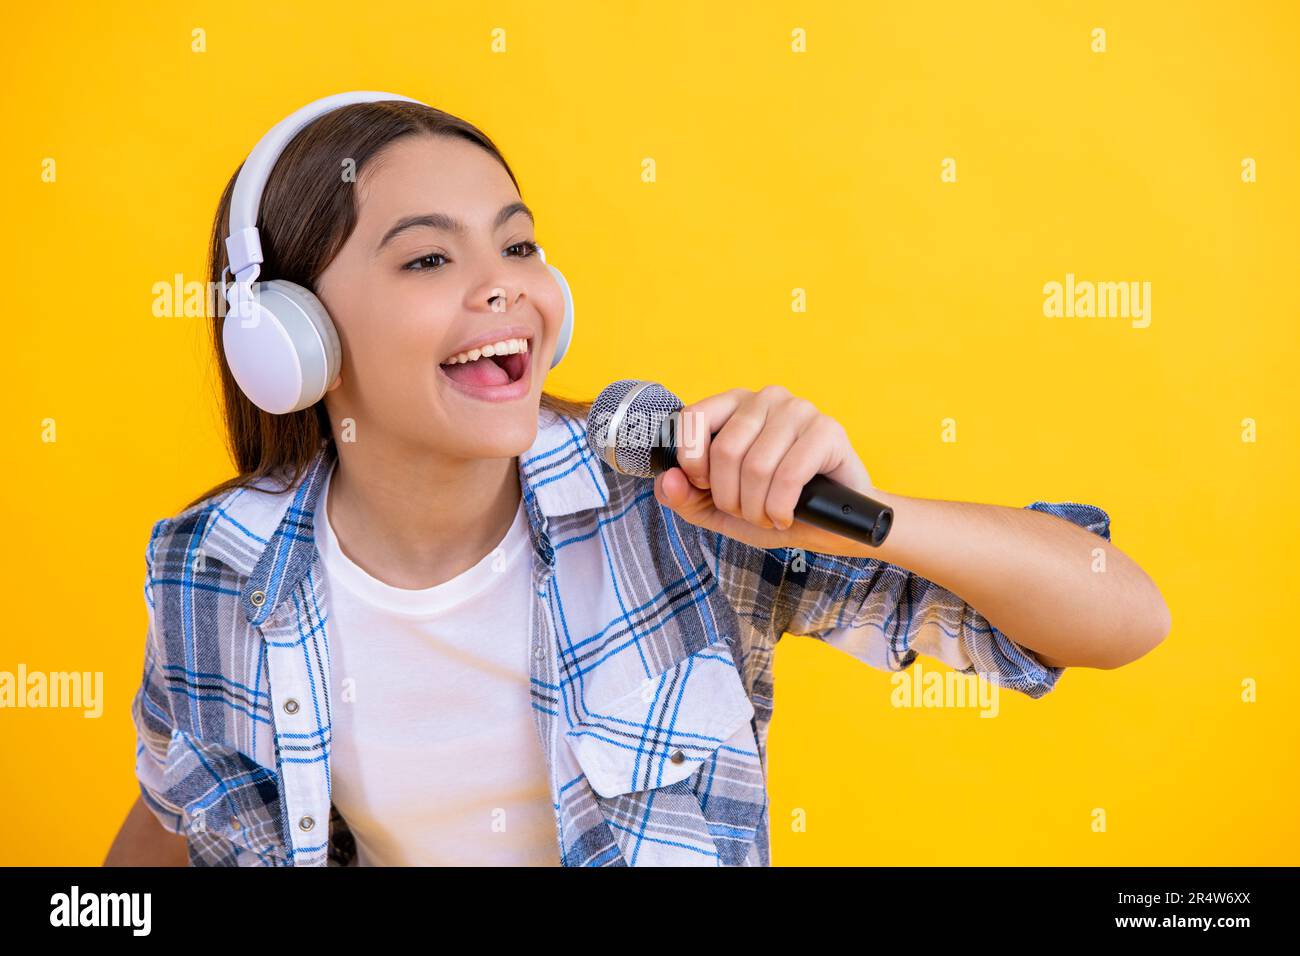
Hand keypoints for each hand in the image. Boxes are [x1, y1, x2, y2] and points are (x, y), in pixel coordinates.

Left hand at [652, 385, 876, 551]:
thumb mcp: (717, 510)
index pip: (692, 419)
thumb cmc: (775, 507)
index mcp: (733, 406)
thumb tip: (667, 480)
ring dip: (757, 508)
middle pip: (725, 450)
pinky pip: (789, 474)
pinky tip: (787, 515)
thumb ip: (684, 497)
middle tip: (747, 511)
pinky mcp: (827, 430)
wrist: (833, 524)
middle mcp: (765, 398)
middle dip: (731, 498)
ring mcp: (799, 410)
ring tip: (769, 514)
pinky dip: (781, 507)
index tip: (706, 488)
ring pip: (756, 466)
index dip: (692, 464)